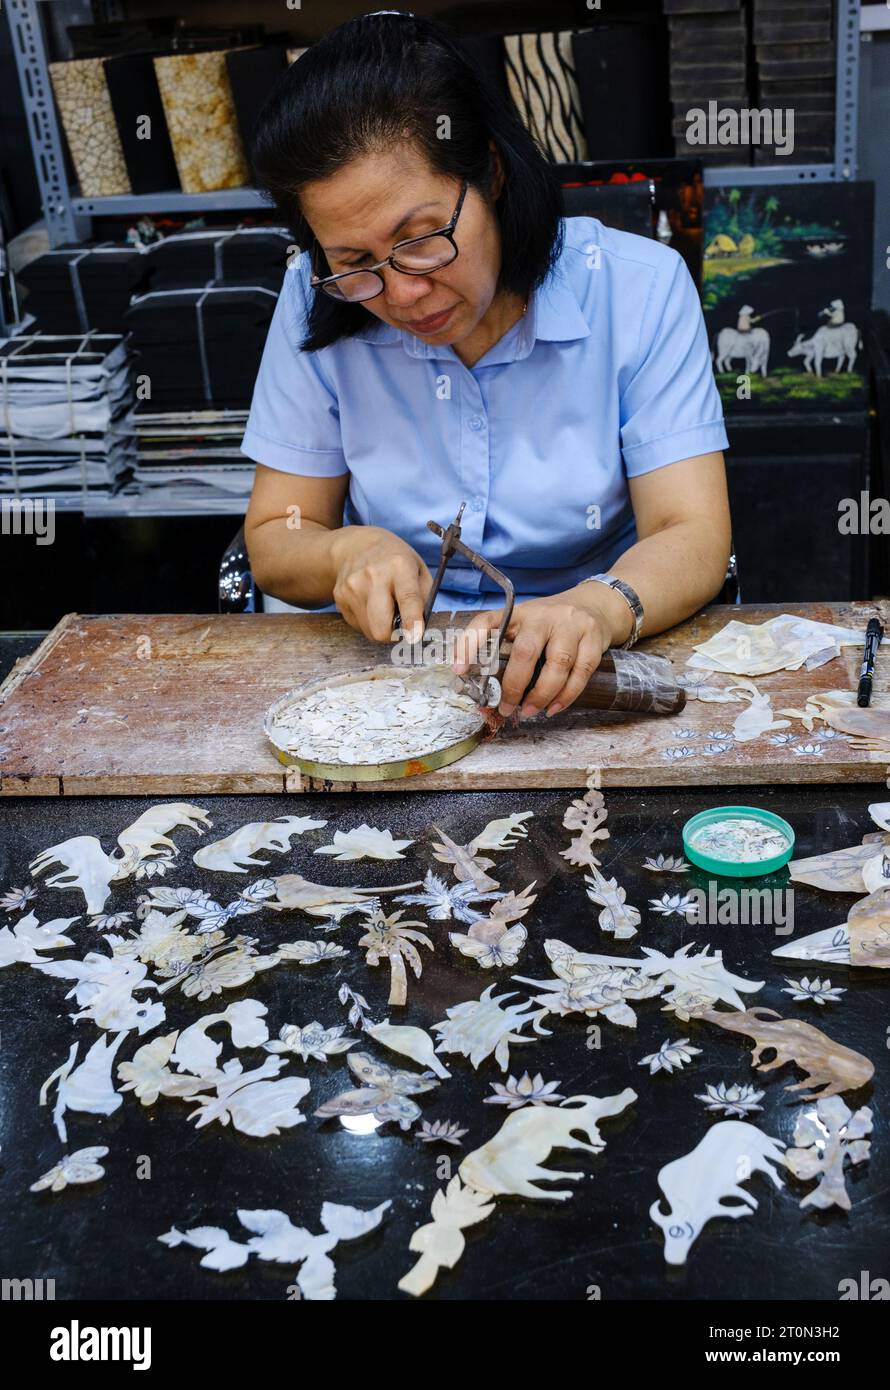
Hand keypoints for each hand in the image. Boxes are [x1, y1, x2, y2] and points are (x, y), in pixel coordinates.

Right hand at [331, 526, 432, 641]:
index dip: (412, 621)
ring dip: (380, 627)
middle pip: (381, 627)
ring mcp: (353, 587)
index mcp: (400, 566)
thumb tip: (418, 630)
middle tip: (400, 624)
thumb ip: (423, 599)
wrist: (357, 546)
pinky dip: (368, 621)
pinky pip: (358, 625)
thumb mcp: (418, 570)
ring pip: (370, 631)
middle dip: (394, 634)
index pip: (407, 598)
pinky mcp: (340, 597)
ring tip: (383, 607)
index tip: (414, 637)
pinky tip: (370, 603)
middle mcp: (373, 576)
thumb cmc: (395, 561)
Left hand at [456, 594, 610, 717]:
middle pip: (526, 651)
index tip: (458, 670)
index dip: (469, 645)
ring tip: (530, 711)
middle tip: (506, 708)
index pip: (486, 622)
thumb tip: (487, 695)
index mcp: (518, 612)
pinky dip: (567, 695)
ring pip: (558, 663)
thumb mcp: (525, 626)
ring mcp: (571, 625)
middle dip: (514, 685)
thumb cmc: (551, 624)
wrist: (595, 605)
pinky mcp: (593, 638)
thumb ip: (509, 651)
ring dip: (542, 694)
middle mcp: (543, 616)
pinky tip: (554, 707)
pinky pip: (581, 672)